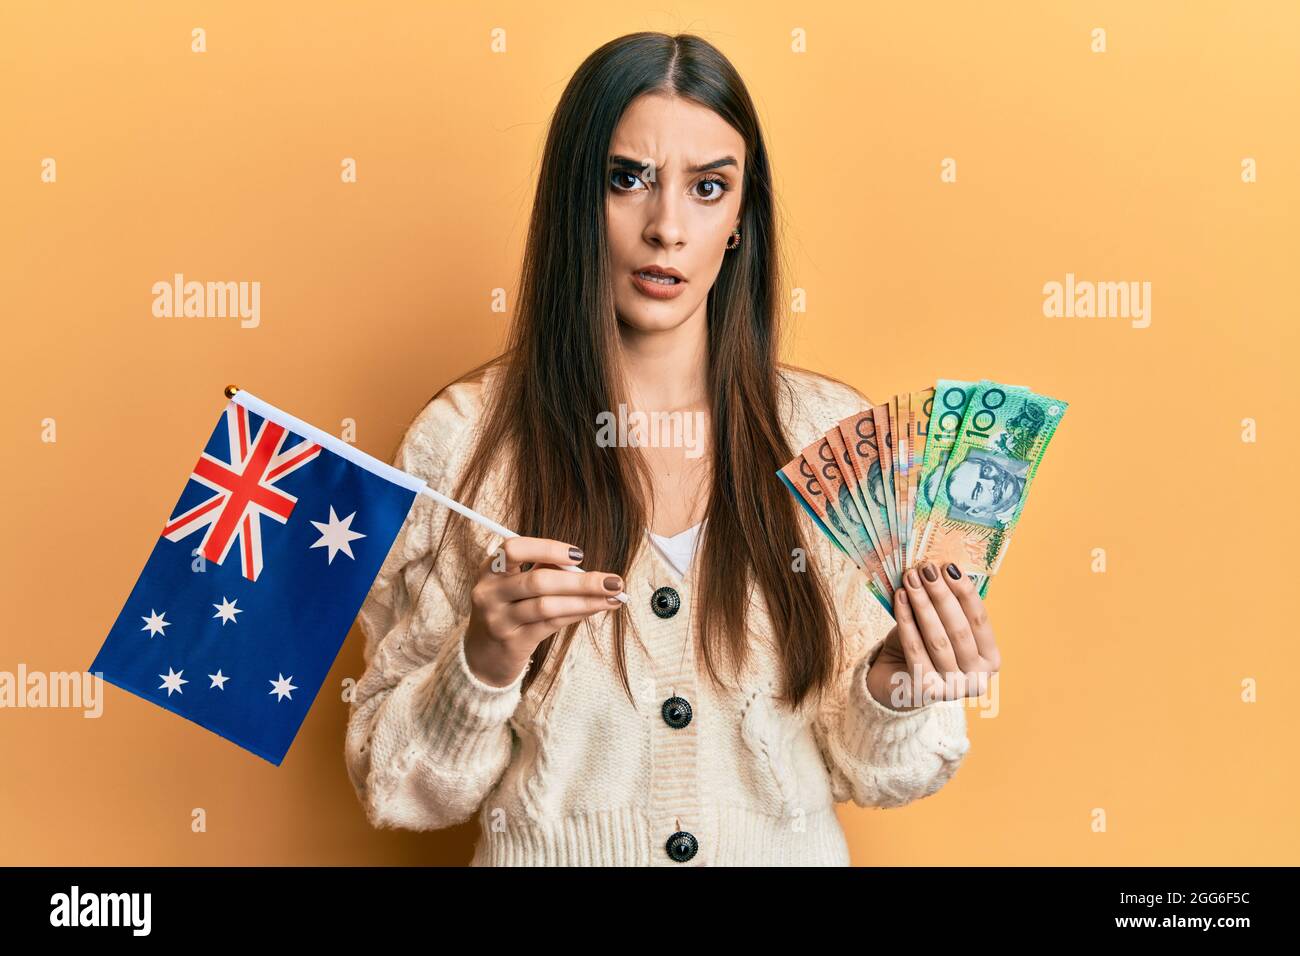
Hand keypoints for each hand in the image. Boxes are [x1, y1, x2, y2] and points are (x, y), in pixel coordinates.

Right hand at [464, 536, 623, 686]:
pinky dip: (576, 614)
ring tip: (613, 597)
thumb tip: (586, 568)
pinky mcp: (512, 642)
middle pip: (538, 581)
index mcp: (490, 569)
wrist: (483, 655)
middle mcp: (490, 593)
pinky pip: (550, 624)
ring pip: (547, 605)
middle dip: (582, 580)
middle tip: (614, 581)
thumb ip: (542, 571)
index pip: (514, 549)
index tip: (579, 555)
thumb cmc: (509, 610)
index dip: (547, 549)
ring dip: (585, 600)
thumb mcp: (515, 586)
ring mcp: (498, 620)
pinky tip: (594, 608)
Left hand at [865, 561, 1000, 710]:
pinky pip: (915, 649)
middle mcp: (978, 679)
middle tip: (926, 568)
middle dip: (941, 595)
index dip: (965, 592)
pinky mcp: (927, 692)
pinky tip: (900, 598)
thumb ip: (948, 607)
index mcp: (990, 660)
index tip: (949, 566)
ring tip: (910, 578)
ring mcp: (954, 689)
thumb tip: (943, 569)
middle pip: (959, 629)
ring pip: (937, 638)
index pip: (980, 620)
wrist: (896, 681)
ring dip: (922, 603)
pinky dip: (906, 620)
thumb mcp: (941, 627)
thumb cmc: (924, 648)